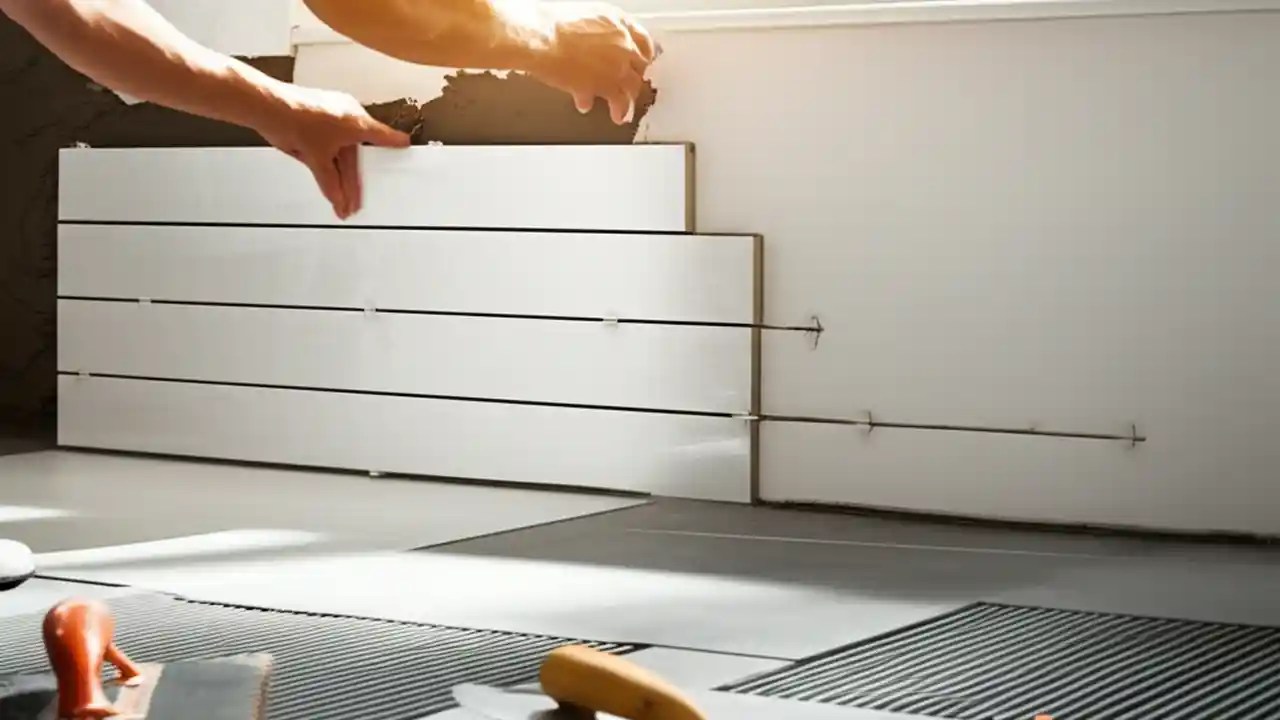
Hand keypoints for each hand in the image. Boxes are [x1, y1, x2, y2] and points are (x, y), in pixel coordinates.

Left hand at [255, 84, 410, 218]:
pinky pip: (330, 143)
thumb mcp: (317, 159)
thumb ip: (329, 182)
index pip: (382, 137)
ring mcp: (332, 114)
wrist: (268, 106)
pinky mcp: (316, 116)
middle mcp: (348, 115)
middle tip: (351, 203)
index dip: (394, 143)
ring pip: (341, 152)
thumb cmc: (295, 119)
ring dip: (339, 175)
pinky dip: (329, 160)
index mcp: (356, 122)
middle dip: (352, 182)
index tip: (405, 144)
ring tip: (336, 195)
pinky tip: (325, 175)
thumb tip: (337, 198)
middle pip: (355, 156)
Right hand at [527, 2, 658, 124]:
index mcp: (619, 23)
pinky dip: (603, 108)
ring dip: (625, 103)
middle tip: (632, 88)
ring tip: (619, 113)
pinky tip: (589, 106)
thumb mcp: (584, 14)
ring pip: (631, 89)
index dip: (643, 54)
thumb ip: (599, 28)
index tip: (641, 62)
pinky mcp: (603, 87)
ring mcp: (616, 68)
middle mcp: (623, 45)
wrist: (539, 37)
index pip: (644, 41)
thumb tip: (596, 35)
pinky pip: (612, 102)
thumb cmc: (551, 21)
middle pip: (640, 68)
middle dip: (635, 79)